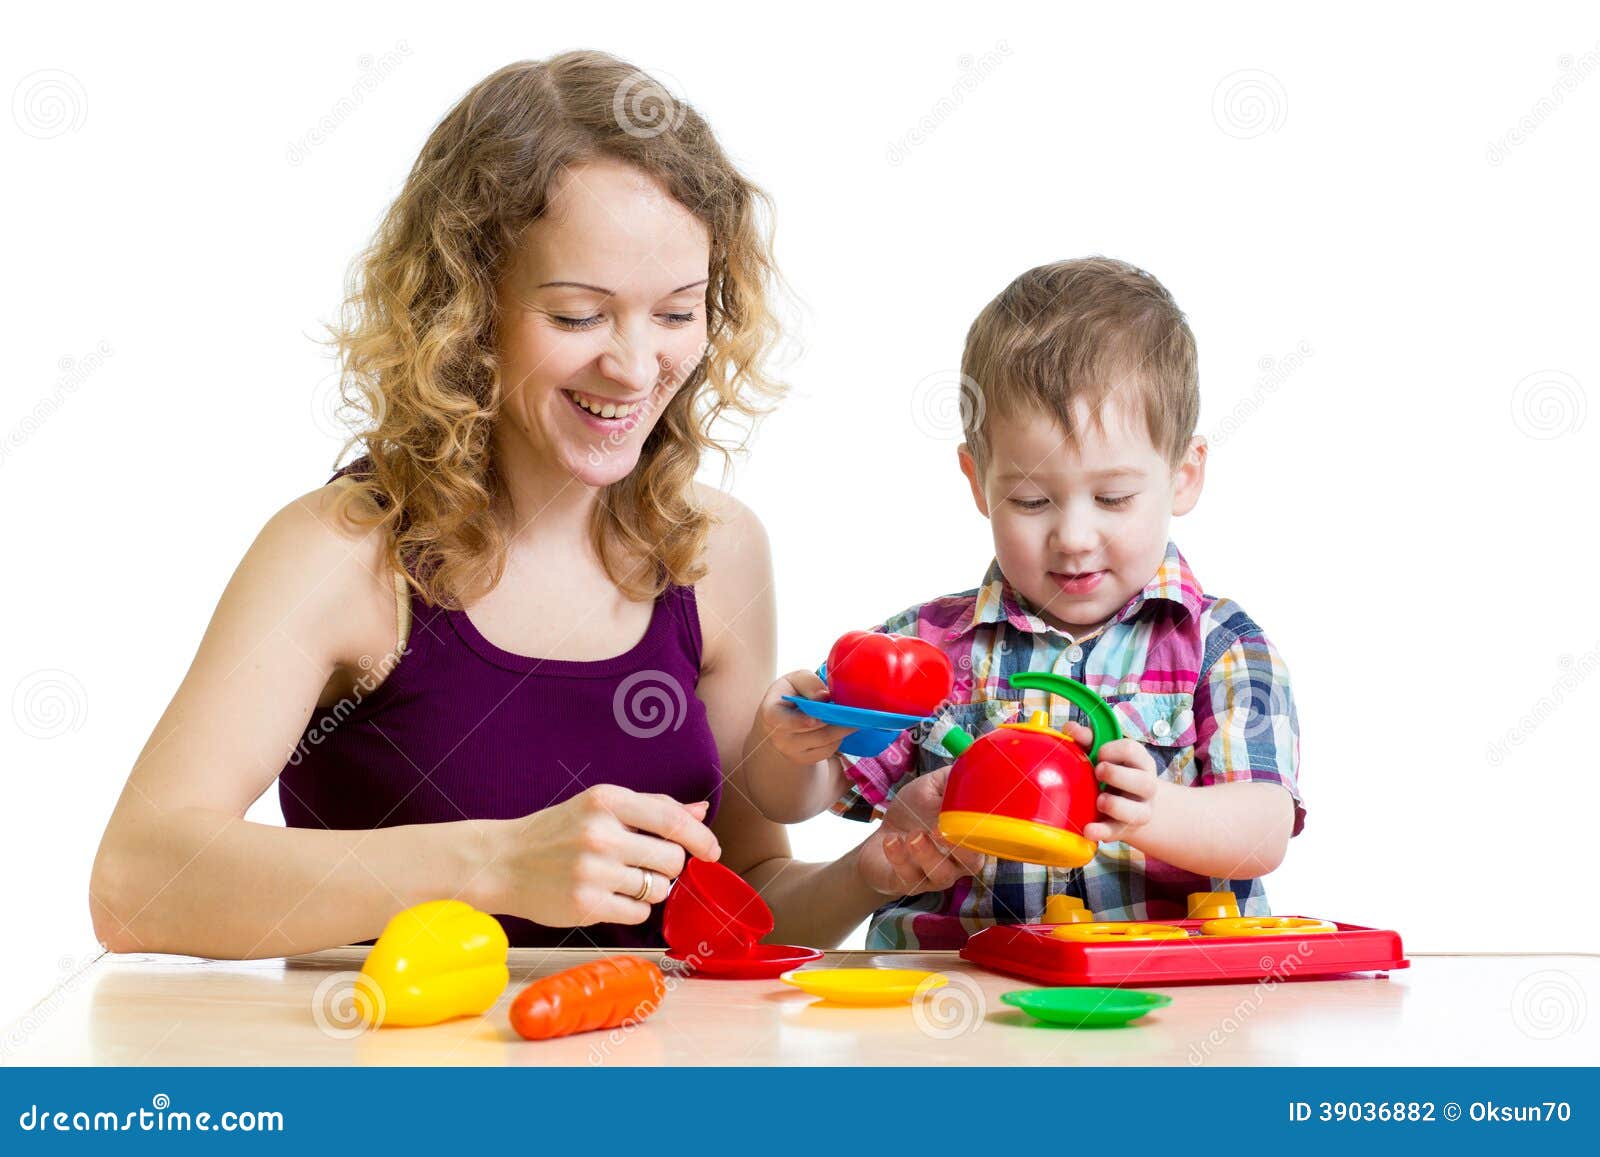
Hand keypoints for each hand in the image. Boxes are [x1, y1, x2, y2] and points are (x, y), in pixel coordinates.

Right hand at [485, 784, 719, 927]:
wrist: (503, 862)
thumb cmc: (558, 831)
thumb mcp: (600, 806)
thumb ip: (653, 807)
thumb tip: (701, 811)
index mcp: (607, 800)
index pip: (671, 820)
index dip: (701, 838)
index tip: (712, 851)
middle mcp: (600, 834)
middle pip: (672, 859)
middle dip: (667, 865)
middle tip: (643, 863)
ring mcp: (593, 872)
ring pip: (659, 889)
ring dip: (650, 888)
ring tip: (620, 879)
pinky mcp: (586, 906)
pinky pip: (640, 913)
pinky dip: (633, 908)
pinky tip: (609, 896)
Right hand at [754, 669, 854, 764]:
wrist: (780, 716)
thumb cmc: (789, 693)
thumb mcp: (795, 679)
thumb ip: (809, 683)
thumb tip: (824, 697)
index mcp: (772, 715)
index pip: (784, 722)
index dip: (801, 721)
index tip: (818, 719)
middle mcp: (779, 738)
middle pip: (815, 734)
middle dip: (837, 724)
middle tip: (856, 715)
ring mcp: (791, 752)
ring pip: (825, 744)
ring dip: (842, 732)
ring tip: (855, 720)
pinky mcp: (803, 760)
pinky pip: (827, 752)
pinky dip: (838, 740)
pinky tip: (842, 728)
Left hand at [857, 767, 985, 895]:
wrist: (880, 837)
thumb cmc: (913, 813)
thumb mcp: (932, 788)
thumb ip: (952, 779)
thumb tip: (972, 765)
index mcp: (970, 838)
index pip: (988, 839)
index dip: (984, 830)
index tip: (971, 816)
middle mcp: (958, 862)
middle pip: (972, 863)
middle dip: (960, 848)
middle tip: (941, 830)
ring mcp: (933, 877)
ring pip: (941, 874)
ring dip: (927, 853)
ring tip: (912, 834)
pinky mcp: (908, 884)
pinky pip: (909, 876)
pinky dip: (899, 857)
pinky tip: (891, 840)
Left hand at [1060, 721, 1159, 844]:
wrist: (1130, 803)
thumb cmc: (1113, 771)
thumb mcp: (1104, 753)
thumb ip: (1088, 739)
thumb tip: (1070, 729)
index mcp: (1141, 762)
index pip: (1133, 750)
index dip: (1112, 750)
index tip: (1099, 754)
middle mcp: (1146, 787)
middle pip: (1143, 782)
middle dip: (1116, 775)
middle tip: (1098, 772)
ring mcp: (1139, 810)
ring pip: (1137, 812)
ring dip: (1114, 804)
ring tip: (1098, 799)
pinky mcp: (1124, 829)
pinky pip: (1116, 833)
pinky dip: (1101, 832)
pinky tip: (1087, 829)